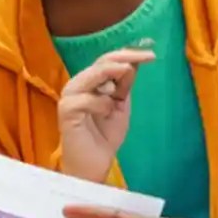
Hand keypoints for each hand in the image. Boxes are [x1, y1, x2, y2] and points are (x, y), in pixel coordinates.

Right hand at [58, 49, 155, 182]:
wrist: (93, 164)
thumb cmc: (105, 136)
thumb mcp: (121, 105)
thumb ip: (124, 85)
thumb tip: (133, 62)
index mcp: (90, 82)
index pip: (108, 60)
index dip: (129, 54)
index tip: (151, 53)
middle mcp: (78, 84)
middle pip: (102, 62)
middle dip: (127, 58)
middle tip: (149, 56)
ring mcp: (70, 95)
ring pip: (94, 74)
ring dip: (114, 79)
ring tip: (120, 93)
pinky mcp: (66, 110)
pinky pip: (88, 98)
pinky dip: (102, 104)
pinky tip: (105, 115)